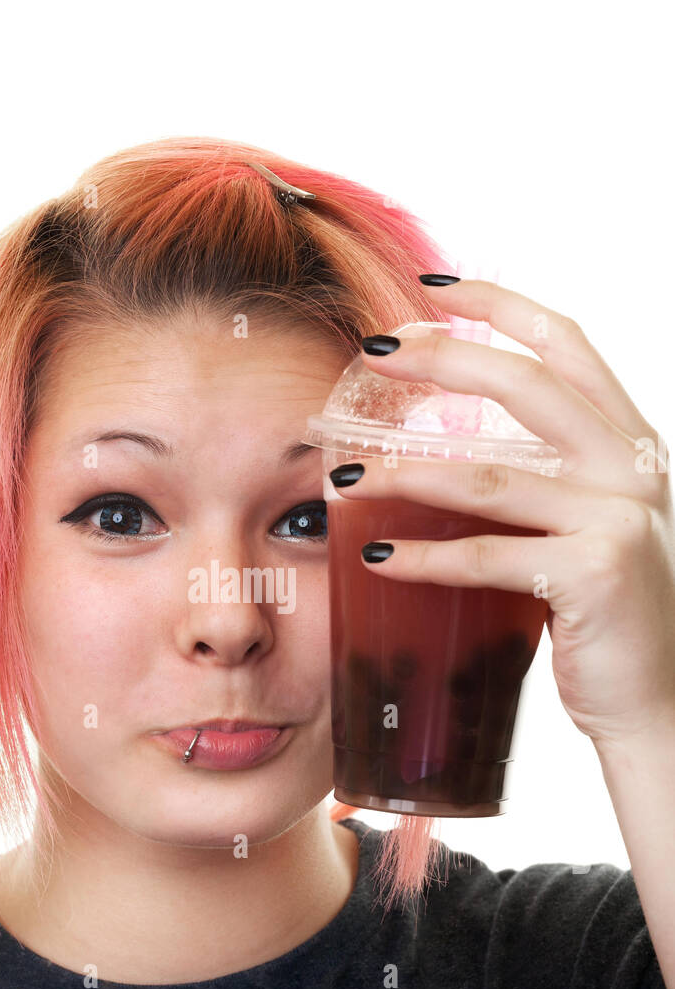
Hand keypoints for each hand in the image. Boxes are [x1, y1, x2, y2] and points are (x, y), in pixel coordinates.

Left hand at [327, 276, 674, 750]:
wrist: (658, 700)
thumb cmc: (608, 618)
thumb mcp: (586, 529)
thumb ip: (540, 484)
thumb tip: (436, 460)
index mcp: (630, 445)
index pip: (567, 345)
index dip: (500, 305)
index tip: (431, 288)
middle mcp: (632, 469)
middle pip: (526, 385)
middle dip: (442, 358)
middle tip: (370, 355)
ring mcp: (618, 519)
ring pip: (489, 478)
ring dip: (404, 472)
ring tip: (345, 473)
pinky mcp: (593, 575)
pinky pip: (486, 557)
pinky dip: (422, 557)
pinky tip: (375, 555)